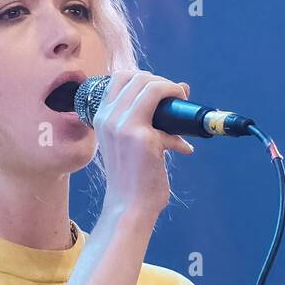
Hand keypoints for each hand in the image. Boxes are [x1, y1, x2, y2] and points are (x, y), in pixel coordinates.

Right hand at [96, 68, 193, 224]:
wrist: (128, 207)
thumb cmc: (130, 178)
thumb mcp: (125, 142)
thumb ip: (142, 117)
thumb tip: (179, 88)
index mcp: (101, 117)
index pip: (120, 77)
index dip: (144, 78)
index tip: (159, 92)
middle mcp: (108, 118)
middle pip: (139, 77)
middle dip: (163, 83)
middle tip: (175, 100)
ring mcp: (124, 126)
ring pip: (152, 85)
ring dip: (173, 91)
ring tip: (181, 109)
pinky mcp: (143, 138)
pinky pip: (169, 116)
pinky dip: (181, 131)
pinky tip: (184, 148)